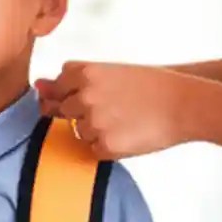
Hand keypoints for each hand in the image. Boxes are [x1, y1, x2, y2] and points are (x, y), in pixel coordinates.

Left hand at [34, 61, 193, 159]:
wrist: (183, 104)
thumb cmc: (149, 85)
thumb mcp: (110, 72)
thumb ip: (72, 80)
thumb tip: (38, 87)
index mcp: (83, 72)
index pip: (61, 85)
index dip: (80, 91)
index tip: (99, 92)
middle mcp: (84, 96)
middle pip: (67, 110)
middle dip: (85, 111)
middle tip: (117, 107)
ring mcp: (93, 122)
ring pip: (79, 131)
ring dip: (96, 130)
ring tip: (126, 119)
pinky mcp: (105, 146)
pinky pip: (93, 149)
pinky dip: (108, 146)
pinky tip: (129, 133)